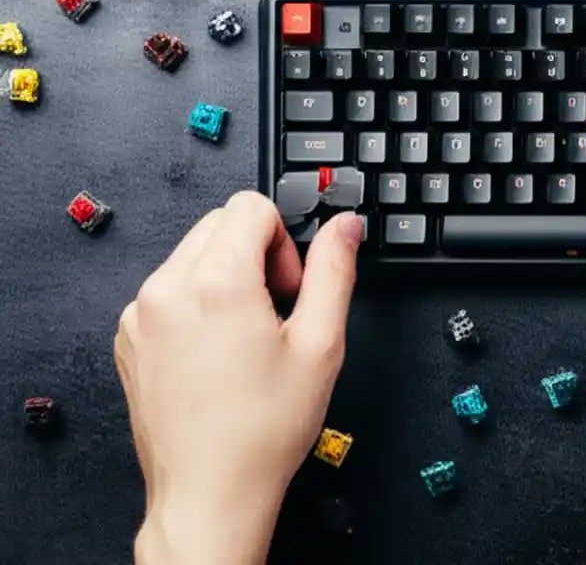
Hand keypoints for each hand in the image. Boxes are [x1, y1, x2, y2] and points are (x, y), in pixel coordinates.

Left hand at [115, 192, 361, 564]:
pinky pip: (168, 291)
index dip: (284, 241)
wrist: (210, 491)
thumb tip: (343, 226)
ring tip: (247, 338)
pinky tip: (219, 354)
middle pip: (219, 225)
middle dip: (256, 254)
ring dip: (225, 278)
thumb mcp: (321, 345)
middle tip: (277, 311)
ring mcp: (141, 313)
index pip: (250, 206)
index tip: (291, 284)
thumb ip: (334, 271)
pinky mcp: (129, 336)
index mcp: (216, 282)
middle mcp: (167, 288)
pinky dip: (196, 304)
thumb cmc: (263, 430)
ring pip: (192, 256)